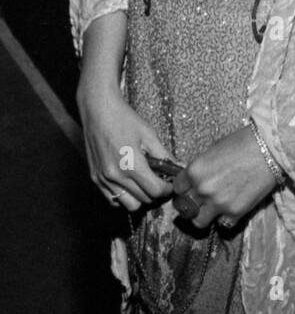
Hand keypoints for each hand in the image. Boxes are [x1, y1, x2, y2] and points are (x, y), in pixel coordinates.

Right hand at [77, 81, 173, 212]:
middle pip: (144, 199)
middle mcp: (115, 176)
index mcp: (131, 164)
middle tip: (160, 181)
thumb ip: (165, 155)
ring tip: (144, 183)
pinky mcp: (95, 178)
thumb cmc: (125, 119)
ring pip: (128, 204)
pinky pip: (113, 199)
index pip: (155, 191)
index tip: (170, 183)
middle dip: (156, 193)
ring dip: (140, 198)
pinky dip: (124, 196)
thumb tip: (180, 167)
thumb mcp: (149, 135)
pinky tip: (129, 184)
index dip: (167, 189)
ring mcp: (103, 179)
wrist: (98, 110)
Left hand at [172, 124, 278, 231]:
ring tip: (213, 209)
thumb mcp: (214, 151)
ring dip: (205, 216)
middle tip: (200, 202)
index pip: (177, 188)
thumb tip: (196, 180)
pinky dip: (225, 219)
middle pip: (185, 207)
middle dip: (191, 204)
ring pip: (199, 222)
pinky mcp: (235, 212)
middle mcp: (203, 189)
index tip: (190, 189)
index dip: (184, 188)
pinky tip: (232, 208)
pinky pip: (223, 224)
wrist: (270, 149)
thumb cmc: (243, 143)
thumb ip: (201, 169)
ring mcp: (218, 203)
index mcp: (194, 171)